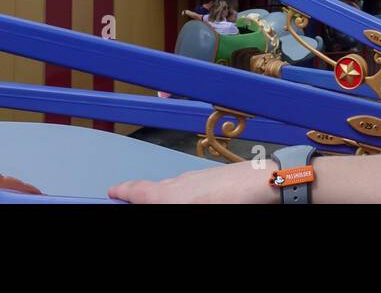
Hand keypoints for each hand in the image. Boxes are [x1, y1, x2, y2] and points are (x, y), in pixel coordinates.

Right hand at [109, 159, 277, 203]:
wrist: (267, 184)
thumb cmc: (228, 202)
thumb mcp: (184, 206)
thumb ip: (165, 202)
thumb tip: (158, 197)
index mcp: (168, 194)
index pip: (137, 191)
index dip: (123, 191)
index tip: (113, 191)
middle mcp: (182, 181)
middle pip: (159, 190)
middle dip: (152, 199)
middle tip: (142, 202)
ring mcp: (202, 175)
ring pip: (181, 188)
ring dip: (177, 199)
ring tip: (182, 204)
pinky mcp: (219, 175)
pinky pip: (200, 186)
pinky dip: (197, 195)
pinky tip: (209, 202)